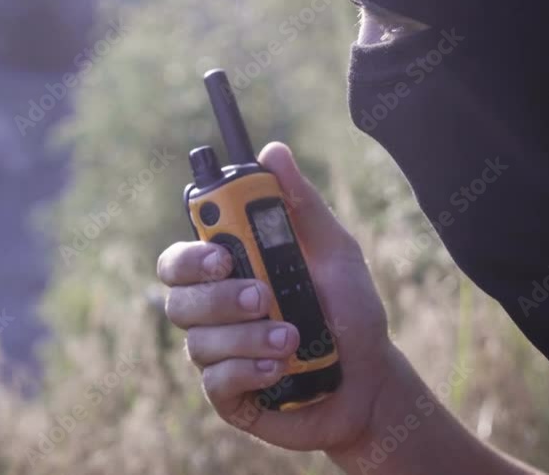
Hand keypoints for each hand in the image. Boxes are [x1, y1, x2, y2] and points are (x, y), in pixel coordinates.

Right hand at [157, 142, 391, 451]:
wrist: (370, 380)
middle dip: (218, 298)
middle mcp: (215, 312)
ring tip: (293, 336)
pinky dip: (248, 370)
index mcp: (231, 273)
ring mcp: (218, 355)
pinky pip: (215, 382)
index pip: (182, 258)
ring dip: (248, 337)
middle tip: (263, 297)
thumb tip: (273, 151)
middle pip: (177, 299)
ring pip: (199, 342)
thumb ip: (301, 204)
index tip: (224, 256)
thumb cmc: (349, 310)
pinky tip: (280, 369)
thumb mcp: (335, 251)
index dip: (191, 256)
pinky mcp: (228, 396)